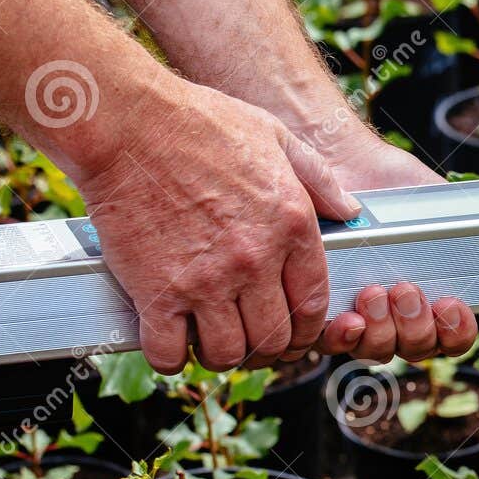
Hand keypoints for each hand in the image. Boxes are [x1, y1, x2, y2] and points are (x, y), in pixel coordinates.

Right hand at [76, 81, 356, 372]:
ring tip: (207, 337)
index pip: (313, 305)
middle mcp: (255, 260)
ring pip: (227, 354)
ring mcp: (206, 280)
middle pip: (273, 339)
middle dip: (264, 347)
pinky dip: (170, 356)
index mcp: (292, 226)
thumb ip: (319, 179)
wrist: (128, 122)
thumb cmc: (199, 123)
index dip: (304, 329)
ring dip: (219, 354)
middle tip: (246, 337)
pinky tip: (169, 337)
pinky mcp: (156, 291)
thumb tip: (350, 210)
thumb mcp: (277, 137)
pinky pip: (169, 353)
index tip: (289, 330)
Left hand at [314, 126, 478, 361]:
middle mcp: (397, 315)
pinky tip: (349, 318)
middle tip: (405, 289)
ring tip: (374, 292)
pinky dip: (344, 337)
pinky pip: (332, 342)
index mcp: (431, 296)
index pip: (452, 335)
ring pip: (378, 349)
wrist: (346, 165)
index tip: (452, 305)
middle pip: (416, 347)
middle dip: (416, 326)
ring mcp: (360, 316)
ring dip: (382, 330)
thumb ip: (466, 226)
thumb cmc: (395, 186)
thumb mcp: (440, 205)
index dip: (457, 332)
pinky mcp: (320, 311)